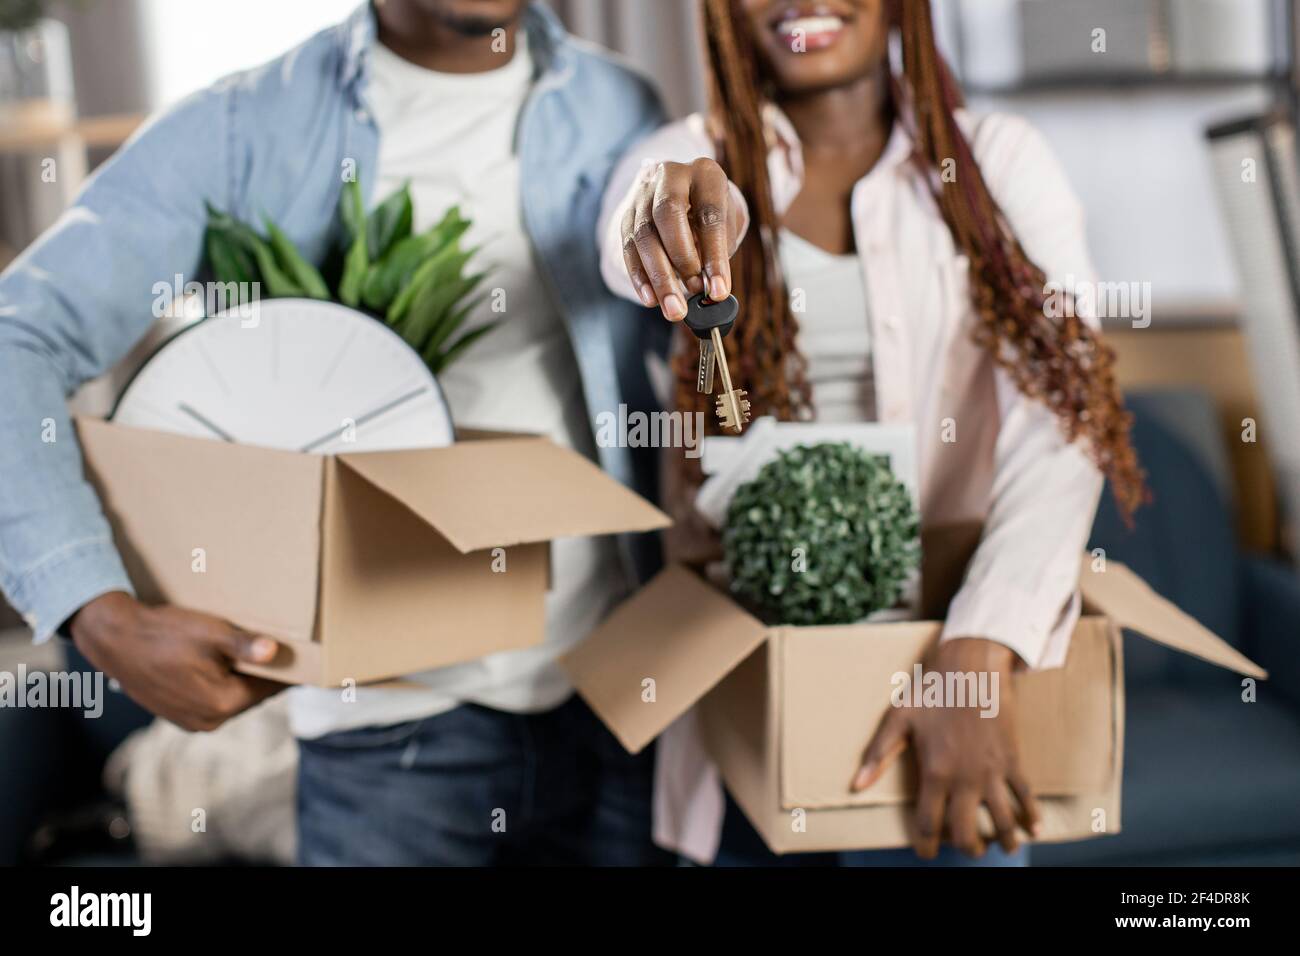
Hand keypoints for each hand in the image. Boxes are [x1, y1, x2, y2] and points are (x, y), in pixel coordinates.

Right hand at [70, 591, 284, 731]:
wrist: (114, 639)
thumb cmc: (163, 633)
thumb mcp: (210, 633)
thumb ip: (244, 645)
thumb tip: (274, 652)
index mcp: (221, 704)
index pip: (269, 688)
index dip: (287, 671)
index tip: (304, 660)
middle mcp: (208, 721)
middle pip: (252, 695)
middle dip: (265, 676)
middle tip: (283, 653)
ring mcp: (191, 721)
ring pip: (232, 699)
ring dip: (243, 680)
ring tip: (254, 655)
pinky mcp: (177, 715)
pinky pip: (212, 700)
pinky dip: (222, 685)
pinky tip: (223, 664)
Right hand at [620, 158, 744, 319]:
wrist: (682, 193)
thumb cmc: (709, 214)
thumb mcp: (724, 225)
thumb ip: (718, 253)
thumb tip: (711, 292)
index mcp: (705, 173)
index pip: (709, 215)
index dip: (714, 256)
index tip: (718, 291)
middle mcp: (670, 176)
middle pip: (668, 215)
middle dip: (682, 260)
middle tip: (694, 293)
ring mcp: (643, 194)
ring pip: (644, 235)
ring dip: (659, 276)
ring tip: (674, 308)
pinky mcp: (626, 215)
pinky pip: (628, 248)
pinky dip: (640, 277)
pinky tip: (651, 299)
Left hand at [851, 637, 1040, 858]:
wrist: (972, 665)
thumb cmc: (931, 690)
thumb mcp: (898, 718)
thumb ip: (877, 755)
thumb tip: (856, 785)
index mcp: (934, 771)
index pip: (929, 823)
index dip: (927, 845)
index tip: (926, 852)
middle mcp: (965, 778)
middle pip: (967, 831)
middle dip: (968, 848)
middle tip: (967, 849)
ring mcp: (992, 770)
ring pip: (1004, 821)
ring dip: (1005, 840)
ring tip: (1004, 847)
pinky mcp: (1012, 759)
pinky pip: (1027, 796)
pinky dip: (1033, 816)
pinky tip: (1034, 829)